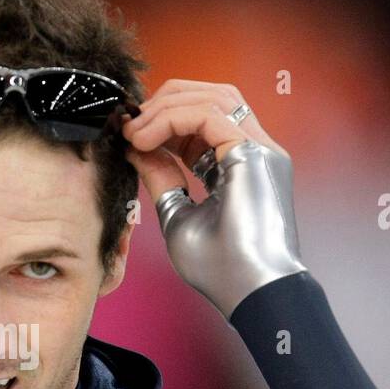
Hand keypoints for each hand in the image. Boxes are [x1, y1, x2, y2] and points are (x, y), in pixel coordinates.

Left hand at [121, 80, 305, 319]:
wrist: (250, 293)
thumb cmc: (222, 269)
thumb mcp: (178, 215)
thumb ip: (161, 178)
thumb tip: (137, 148)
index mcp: (239, 164)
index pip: (203, 119)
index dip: (163, 119)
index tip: (129, 137)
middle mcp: (254, 150)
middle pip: (211, 96)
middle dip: (165, 103)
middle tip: (130, 126)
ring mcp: (260, 149)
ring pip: (214, 96)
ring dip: (168, 107)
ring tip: (136, 132)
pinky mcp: (256, 153)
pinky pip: (210, 114)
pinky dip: (173, 119)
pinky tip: (146, 139)